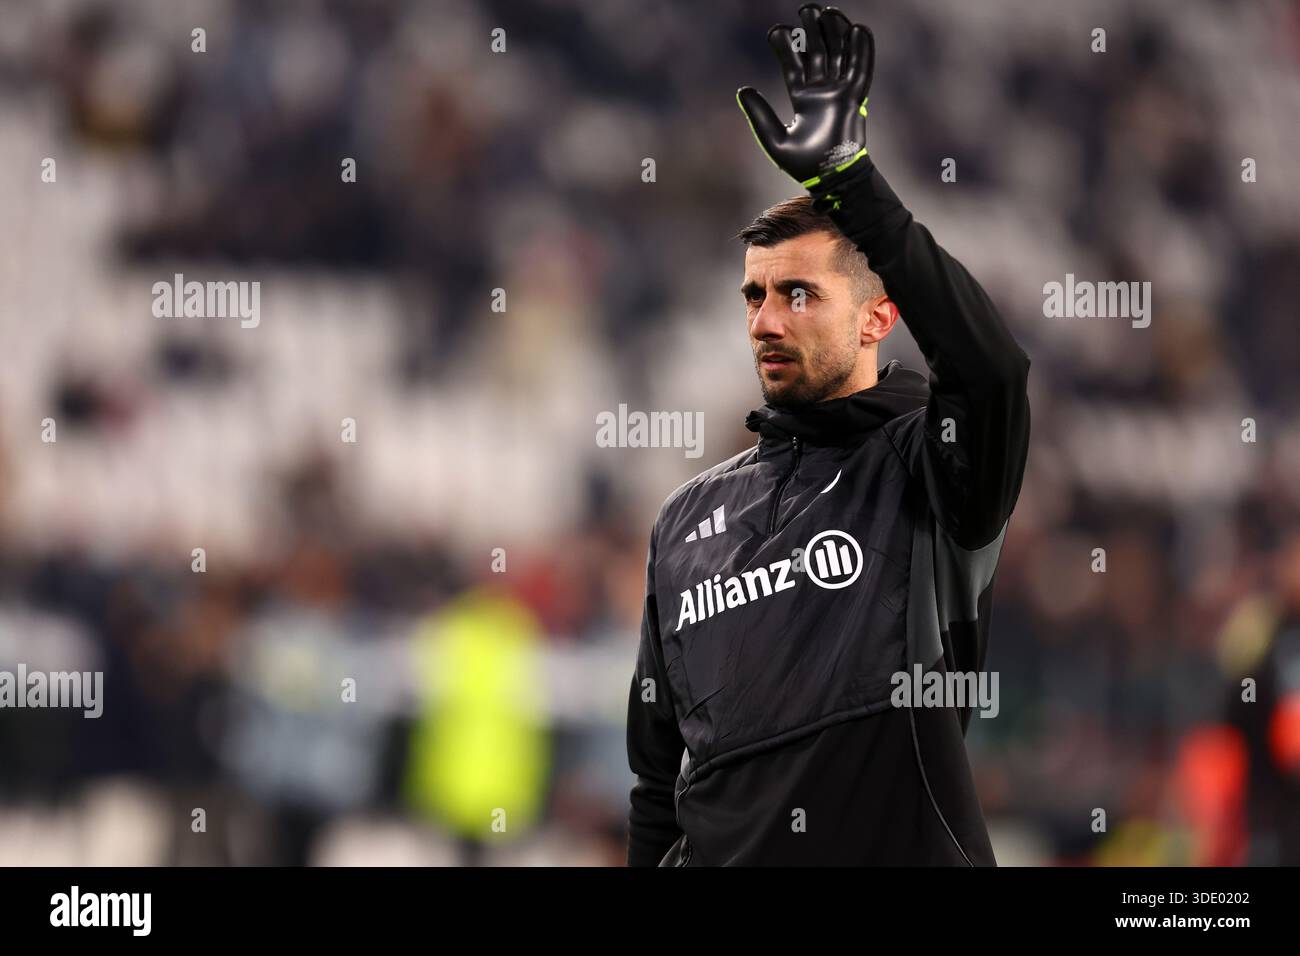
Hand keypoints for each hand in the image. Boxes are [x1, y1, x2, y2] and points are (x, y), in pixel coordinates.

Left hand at [736, 4, 874, 188]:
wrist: (832, 179)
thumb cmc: (803, 165)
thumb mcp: (774, 140)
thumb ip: (760, 115)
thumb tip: (742, 90)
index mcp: (802, 99)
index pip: (793, 65)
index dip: (785, 46)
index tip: (776, 31)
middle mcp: (821, 92)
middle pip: (818, 52)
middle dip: (812, 31)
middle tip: (807, 9)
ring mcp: (839, 93)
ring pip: (839, 55)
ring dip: (835, 33)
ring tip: (829, 12)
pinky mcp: (855, 99)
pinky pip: (861, 70)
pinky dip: (861, 50)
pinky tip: (858, 30)